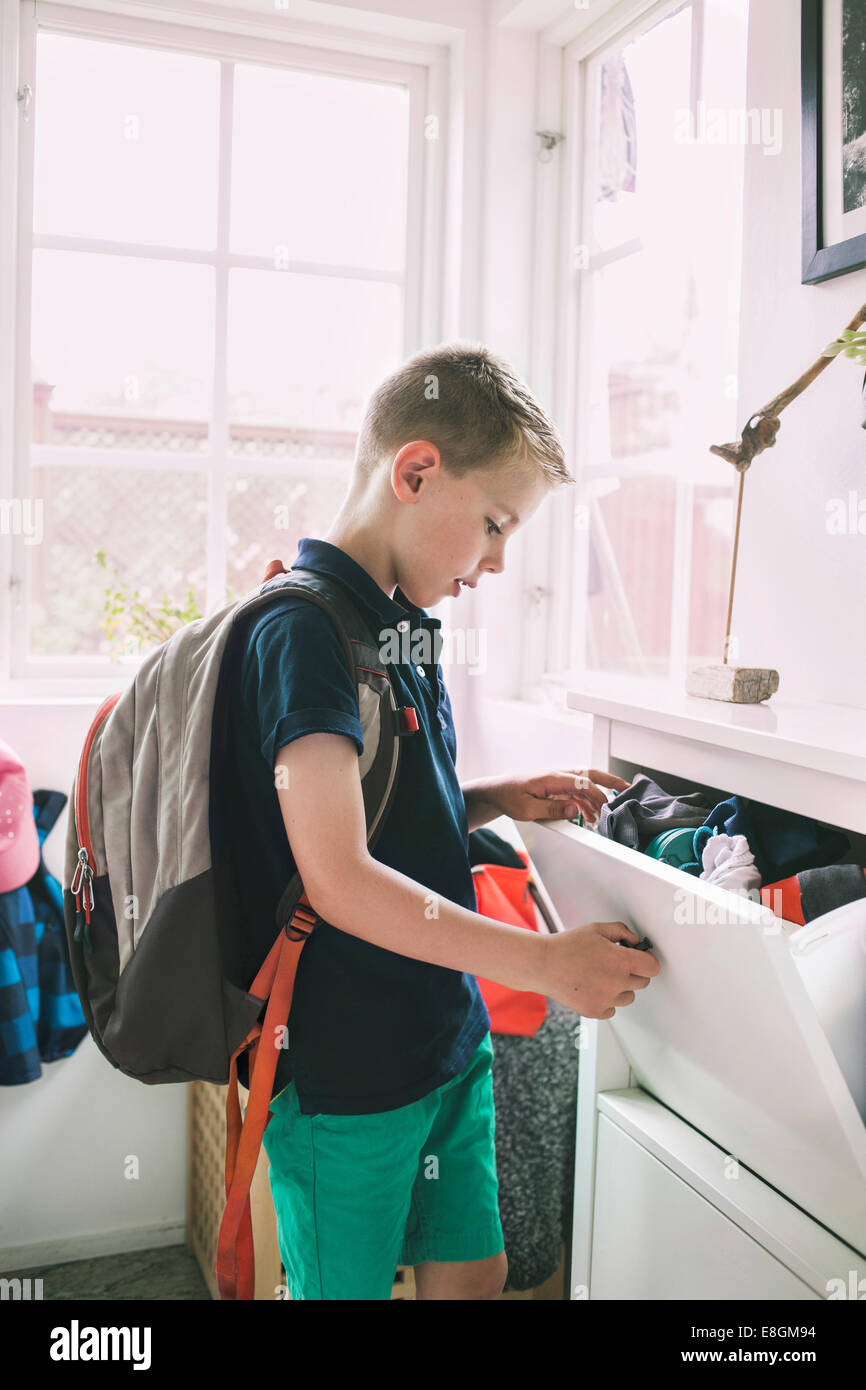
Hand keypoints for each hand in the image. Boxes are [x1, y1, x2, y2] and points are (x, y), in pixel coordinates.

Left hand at [485, 768, 629, 827]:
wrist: (497, 791)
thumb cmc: (509, 796)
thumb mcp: (527, 808)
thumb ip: (552, 809)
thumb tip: (574, 809)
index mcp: (553, 778)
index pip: (583, 783)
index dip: (597, 795)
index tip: (606, 809)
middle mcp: (559, 775)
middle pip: (590, 774)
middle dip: (610, 780)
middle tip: (627, 787)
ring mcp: (558, 780)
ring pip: (585, 784)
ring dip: (598, 796)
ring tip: (607, 813)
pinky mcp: (557, 787)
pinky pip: (577, 792)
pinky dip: (586, 802)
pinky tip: (590, 816)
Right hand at [535, 920, 659, 1018]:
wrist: (543, 964)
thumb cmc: (567, 946)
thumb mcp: (596, 929)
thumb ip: (621, 931)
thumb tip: (634, 940)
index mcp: (621, 961)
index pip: (652, 968)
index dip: (647, 961)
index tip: (641, 959)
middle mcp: (617, 983)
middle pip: (642, 983)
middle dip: (633, 973)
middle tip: (615, 965)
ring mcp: (606, 999)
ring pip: (628, 997)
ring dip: (621, 988)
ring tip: (601, 976)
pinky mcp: (595, 1011)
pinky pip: (612, 1009)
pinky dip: (606, 1001)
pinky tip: (593, 988)